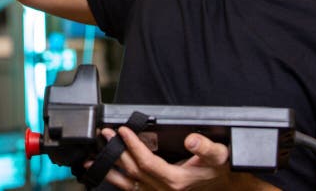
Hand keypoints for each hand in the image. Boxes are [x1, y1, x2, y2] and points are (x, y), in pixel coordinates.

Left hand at [93, 127, 231, 190]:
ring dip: (108, 170)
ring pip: (127, 184)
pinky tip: (104, 172)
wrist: (225, 187)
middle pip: (132, 171)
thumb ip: (205, 148)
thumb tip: (191, 140)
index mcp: (175, 181)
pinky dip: (116, 180)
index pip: (146, 162)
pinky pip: (131, 189)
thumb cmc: (219, 171)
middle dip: (116, 151)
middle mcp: (163, 190)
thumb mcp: (219, 156)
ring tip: (90, 159)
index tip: (122, 130)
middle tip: (104, 134)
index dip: (132, 145)